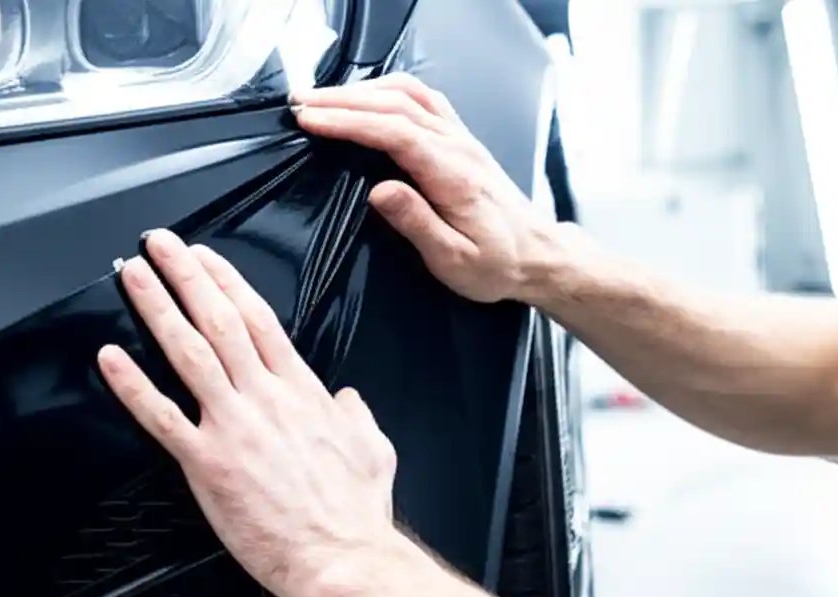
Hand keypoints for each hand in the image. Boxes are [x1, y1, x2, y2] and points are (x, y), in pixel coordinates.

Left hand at [97, 229, 402, 596]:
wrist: (345, 559)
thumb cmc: (356, 513)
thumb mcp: (373, 448)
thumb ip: (356, 414)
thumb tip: (349, 399)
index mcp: (302, 391)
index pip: (258, 319)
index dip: (226, 281)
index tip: (204, 257)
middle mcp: (265, 399)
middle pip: (219, 320)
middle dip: (185, 275)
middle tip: (158, 244)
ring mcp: (235, 428)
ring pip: (189, 353)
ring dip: (157, 309)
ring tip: (132, 276)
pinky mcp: (209, 465)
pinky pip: (162, 417)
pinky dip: (133, 385)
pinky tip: (111, 358)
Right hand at [291, 73, 576, 304]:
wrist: (537, 255)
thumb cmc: (496, 265)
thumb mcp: (455, 260)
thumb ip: (417, 223)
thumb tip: (378, 191)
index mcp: (453, 174)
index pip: (394, 133)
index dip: (349, 122)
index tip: (311, 120)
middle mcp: (457, 146)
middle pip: (396, 104)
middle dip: (343, 100)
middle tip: (299, 105)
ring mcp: (461, 137)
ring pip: (409, 94)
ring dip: (363, 90)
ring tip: (322, 98)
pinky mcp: (460, 139)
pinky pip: (423, 99)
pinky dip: (388, 90)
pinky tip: (367, 96)